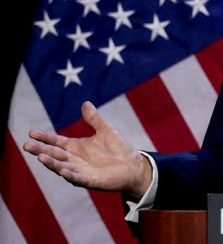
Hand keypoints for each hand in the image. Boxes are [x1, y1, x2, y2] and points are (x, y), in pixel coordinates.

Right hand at [23, 101, 152, 198]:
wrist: (133, 165)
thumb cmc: (118, 148)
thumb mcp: (105, 130)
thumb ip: (94, 119)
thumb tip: (85, 103)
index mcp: (76, 147)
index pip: (56, 141)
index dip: (44, 138)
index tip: (31, 132)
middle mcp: (74, 159)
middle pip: (54, 154)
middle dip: (40, 151)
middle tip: (26, 146)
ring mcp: (81, 171)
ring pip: (61, 167)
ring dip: (51, 163)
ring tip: (41, 157)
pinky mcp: (91, 181)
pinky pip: (78, 178)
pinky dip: (70, 175)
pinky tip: (63, 171)